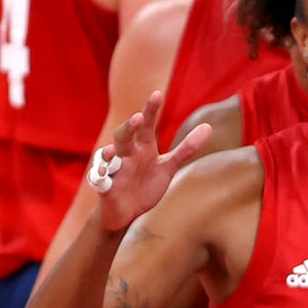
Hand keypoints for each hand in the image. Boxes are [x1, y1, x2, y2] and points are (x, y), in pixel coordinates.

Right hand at [93, 92, 212, 230]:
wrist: (128, 213)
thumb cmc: (145, 185)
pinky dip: (99, 176)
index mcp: (142, 147)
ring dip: (108, 152)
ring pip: (107, 156)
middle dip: (130, 127)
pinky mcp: (105, 187)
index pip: (147, 125)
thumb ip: (186, 148)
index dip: (151, 110)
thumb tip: (208, 127)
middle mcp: (126, 155)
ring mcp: (114, 169)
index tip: (158, 94)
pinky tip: (103, 175)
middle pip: (124, 136)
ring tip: (112, 150)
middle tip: (138, 118)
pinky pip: (99, 180)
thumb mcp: (168, 166)